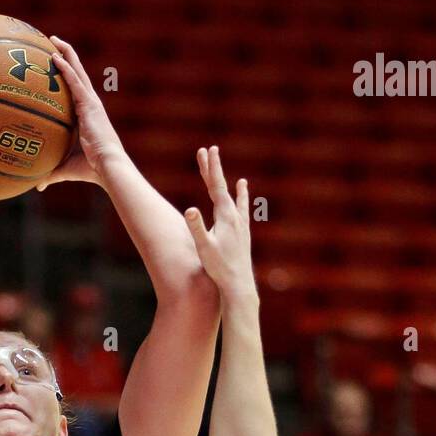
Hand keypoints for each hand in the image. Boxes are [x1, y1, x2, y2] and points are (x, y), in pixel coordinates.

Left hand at [36, 35, 125, 190]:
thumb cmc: (91, 170)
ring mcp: (91, 102)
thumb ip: (51, 173)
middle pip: (76, 72)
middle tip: (50, 41)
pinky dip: (65, 68)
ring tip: (51, 38)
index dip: (65, 74)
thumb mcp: (66, 169)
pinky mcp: (90, 104)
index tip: (53, 62)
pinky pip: (75, 81)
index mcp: (86, 114)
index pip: (75, 89)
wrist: (109, 167)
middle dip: (65, 55)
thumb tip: (38, 185)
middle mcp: (90, 104)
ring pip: (76, 70)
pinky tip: (53, 56)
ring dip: (64, 53)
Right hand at [184, 146, 256, 300]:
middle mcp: (236, 217)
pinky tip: (244, 203)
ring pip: (236, 201)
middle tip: (210, 151)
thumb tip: (190, 209)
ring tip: (239, 180)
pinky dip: (242, 205)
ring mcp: (241, 226)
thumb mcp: (204, 247)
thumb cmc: (219, 268)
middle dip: (215, 170)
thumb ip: (196, 227)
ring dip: (233, 188)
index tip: (208, 150)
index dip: (211, 167)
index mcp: (225, 216)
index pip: (216, 185)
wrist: (238, 285)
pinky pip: (243, 215)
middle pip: (223, 188)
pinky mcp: (243, 236)